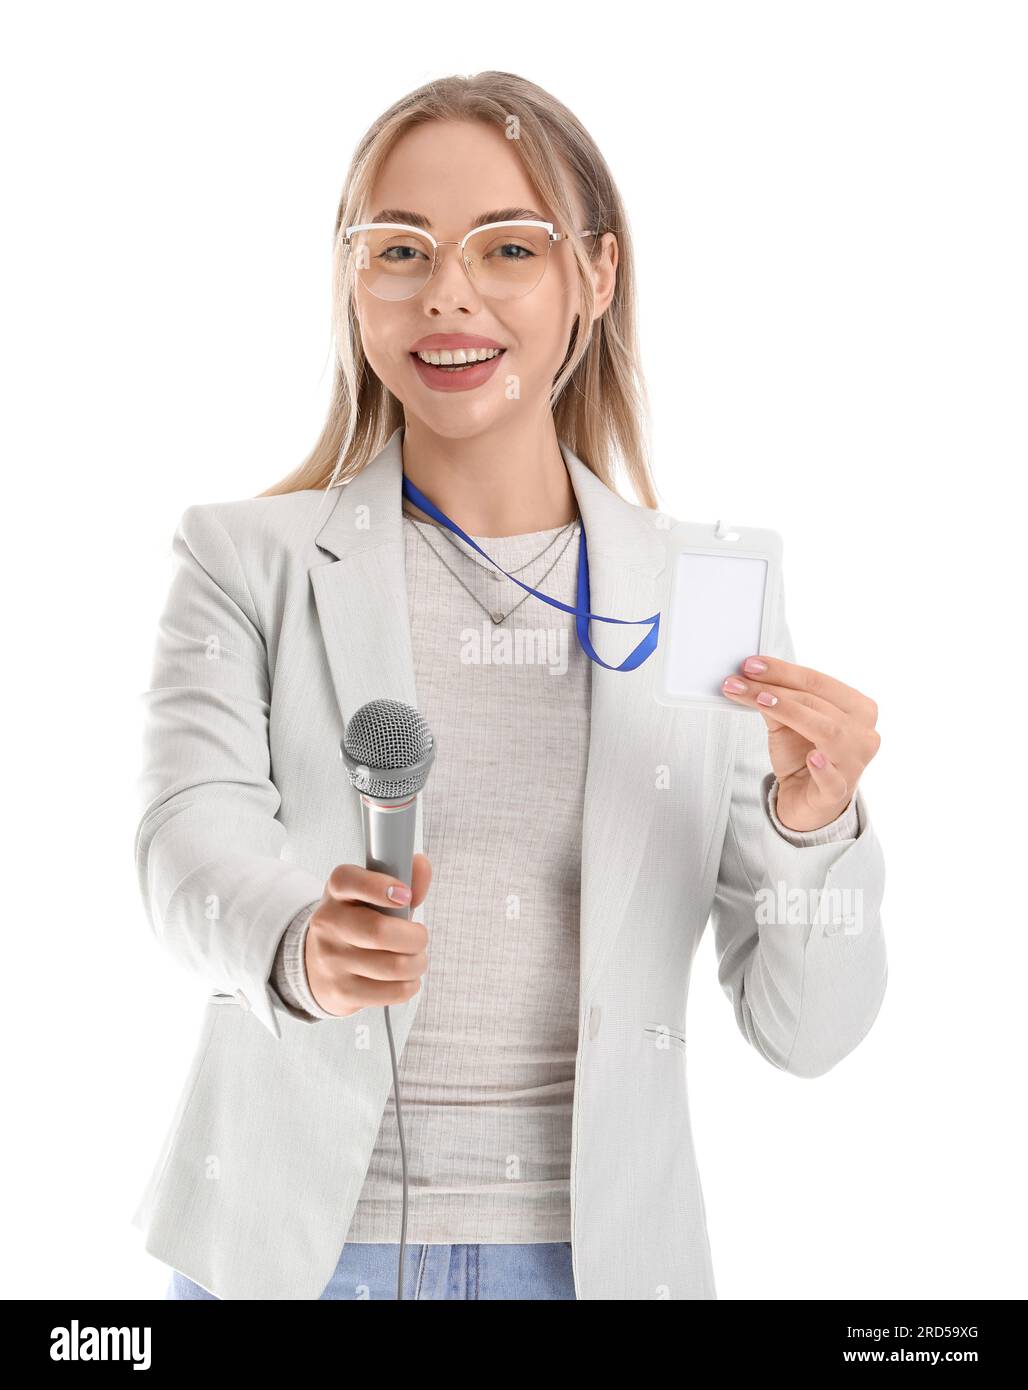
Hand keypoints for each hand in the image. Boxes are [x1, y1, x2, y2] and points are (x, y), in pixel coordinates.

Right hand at [304, 854, 432, 1016]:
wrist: (319, 965)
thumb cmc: (357, 923)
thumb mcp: (374, 896)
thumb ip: (403, 879)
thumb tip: (422, 865)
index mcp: (336, 892)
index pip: (348, 880)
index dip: (380, 886)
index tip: (405, 895)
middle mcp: (328, 923)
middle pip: (379, 931)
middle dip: (415, 936)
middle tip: (419, 937)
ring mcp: (332, 959)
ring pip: (393, 965)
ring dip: (417, 963)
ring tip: (415, 958)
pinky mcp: (342, 991)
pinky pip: (393, 992)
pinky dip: (410, 985)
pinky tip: (405, 977)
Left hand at [721, 656, 879, 832]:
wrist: (808, 801)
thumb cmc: (804, 756)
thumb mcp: (787, 722)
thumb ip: (774, 700)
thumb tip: (749, 676)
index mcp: (857, 708)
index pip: (818, 682)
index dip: (784, 671)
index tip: (751, 665)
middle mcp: (863, 733)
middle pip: (818, 703)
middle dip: (777, 688)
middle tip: (743, 681)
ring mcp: (854, 763)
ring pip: (828, 731)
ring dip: (792, 713)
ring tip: (763, 702)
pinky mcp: (838, 792)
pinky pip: (833, 780)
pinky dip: (823, 768)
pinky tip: (812, 758)